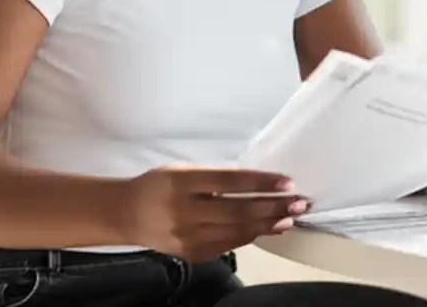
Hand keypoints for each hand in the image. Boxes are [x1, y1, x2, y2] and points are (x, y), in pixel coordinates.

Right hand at [119, 165, 307, 261]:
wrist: (126, 215)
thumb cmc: (159, 186)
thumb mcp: (182, 171)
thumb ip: (214, 177)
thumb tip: (257, 184)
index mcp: (181, 183)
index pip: (229, 182)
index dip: (260, 183)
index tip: (287, 183)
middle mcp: (184, 211)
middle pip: (237, 211)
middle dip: (272, 207)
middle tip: (299, 203)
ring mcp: (188, 237)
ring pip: (236, 232)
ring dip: (267, 224)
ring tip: (290, 217)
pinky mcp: (191, 254)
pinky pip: (228, 245)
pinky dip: (251, 236)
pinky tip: (268, 229)